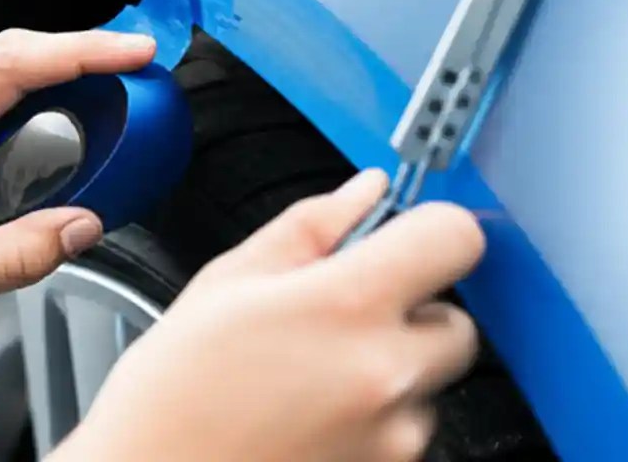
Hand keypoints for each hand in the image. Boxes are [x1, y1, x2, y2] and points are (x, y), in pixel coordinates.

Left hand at [0, 28, 156, 349]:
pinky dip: (12, 112)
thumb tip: (79, 229)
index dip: (81, 51)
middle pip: (4, 56)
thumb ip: (12, 256)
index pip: (12, 64)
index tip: (133, 52)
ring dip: (44, 84)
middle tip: (132, 75)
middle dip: (76, 57)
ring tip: (97, 110)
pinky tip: (32, 146)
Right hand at [53, 170, 485, 461]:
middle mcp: (388, 372)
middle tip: (337, 318)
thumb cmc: (173, 394)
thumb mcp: (227, 283)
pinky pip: (406, 427)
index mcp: (348, 305)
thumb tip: (363, 192)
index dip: (428, 228)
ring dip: (390, 368)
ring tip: (308, 375)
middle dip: (408, 310)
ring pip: (429, 380)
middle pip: (454, 319)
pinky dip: (375, 416)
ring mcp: (395, 434)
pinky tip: (311, 412)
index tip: (403, 236)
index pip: (454, 237)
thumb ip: (310, 227)